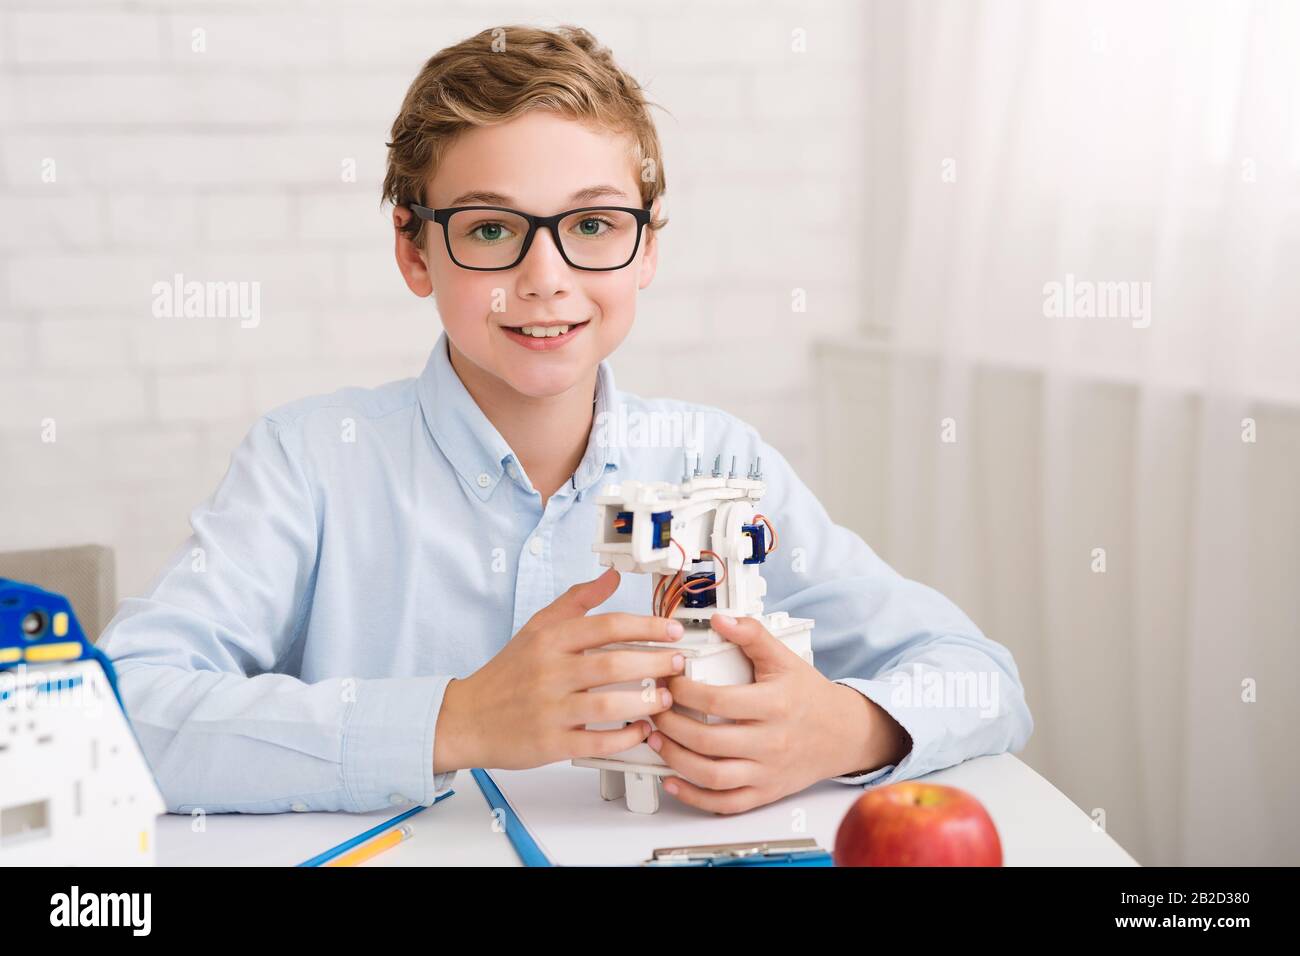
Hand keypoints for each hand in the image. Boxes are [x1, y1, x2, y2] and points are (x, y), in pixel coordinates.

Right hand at [433, 567, 686, 772]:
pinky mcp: (551, 743)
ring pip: (606, 705)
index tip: (672, 631)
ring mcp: (550, 709)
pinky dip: (624, 738)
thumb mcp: (538, 627)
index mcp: (549, 640)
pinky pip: (596, 742)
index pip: (606, 626)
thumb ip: (577, 601)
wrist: (468, 718)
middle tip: (677, 663)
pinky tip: (640, 730)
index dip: (646, 627)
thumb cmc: (509, 673)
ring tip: (664, 698)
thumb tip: (611, 576)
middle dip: (653, 663)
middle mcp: (549, 672)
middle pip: (611, 664)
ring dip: (643, 702)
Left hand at [645, 613, 911, 813]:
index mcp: (774, 705)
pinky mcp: (764, 793)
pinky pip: (725, 803)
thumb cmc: (809, 696)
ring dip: (676, 760)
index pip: (718, 701)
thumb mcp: (785, 658)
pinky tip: (672, 780)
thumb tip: (720, 619)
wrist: (843, 734)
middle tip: (655, 711)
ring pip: (712, 776)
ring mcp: (766, 771)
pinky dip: (694, 798)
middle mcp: (771, 741)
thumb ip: (752, 634)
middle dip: (671, 725)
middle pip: (708, 741)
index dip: (684, 691)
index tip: (669, 681)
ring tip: (656, 740)